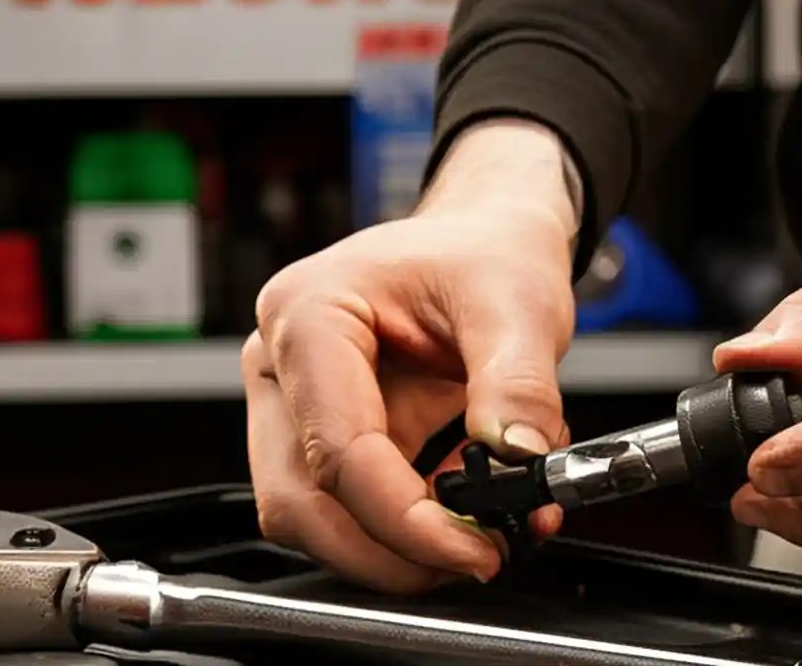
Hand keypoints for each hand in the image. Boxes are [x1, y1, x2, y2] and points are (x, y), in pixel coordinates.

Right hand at [242, 120, 575, 591]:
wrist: (484, 242)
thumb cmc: (482, 253)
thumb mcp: (518, 301)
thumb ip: (519, 382)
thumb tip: (518, 458)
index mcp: (309, 313)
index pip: (336, 449)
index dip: (404, 518)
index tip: (473, 548)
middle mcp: (282, 362)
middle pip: (302, 500)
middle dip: (389, 550)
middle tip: (476, 558)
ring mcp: (295, 404)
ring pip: (315, 517)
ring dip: (396, 547)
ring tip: (484, 527)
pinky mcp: (323, 438)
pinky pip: (346, 510)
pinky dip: (406, 530)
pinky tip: (466, 509)